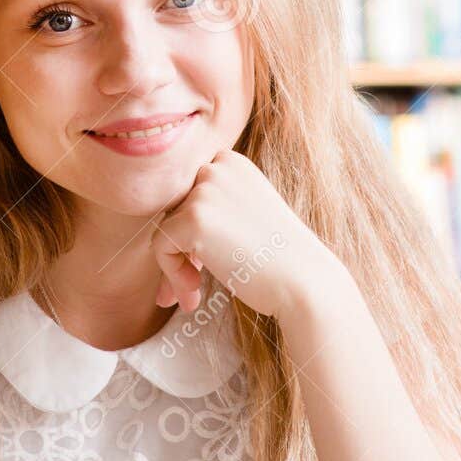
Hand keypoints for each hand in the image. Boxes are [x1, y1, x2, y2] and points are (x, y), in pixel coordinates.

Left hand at [151, 148, 335, 319]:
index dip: (190, 232)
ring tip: (192, 297)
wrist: (304, 281)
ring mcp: (204, 191)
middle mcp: (216, 168)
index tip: (202, 263)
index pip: (189, 194)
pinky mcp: (193, 218)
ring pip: (164, 229)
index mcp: (231, 162)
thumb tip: (157, 240)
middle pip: (173, 210)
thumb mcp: (243, 218)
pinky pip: (160, 247)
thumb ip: (209, 215)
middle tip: (191, 285)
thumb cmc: (278, 258)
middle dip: (179, 250)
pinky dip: (170, 273)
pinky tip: (194, 292)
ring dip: (174, 267)